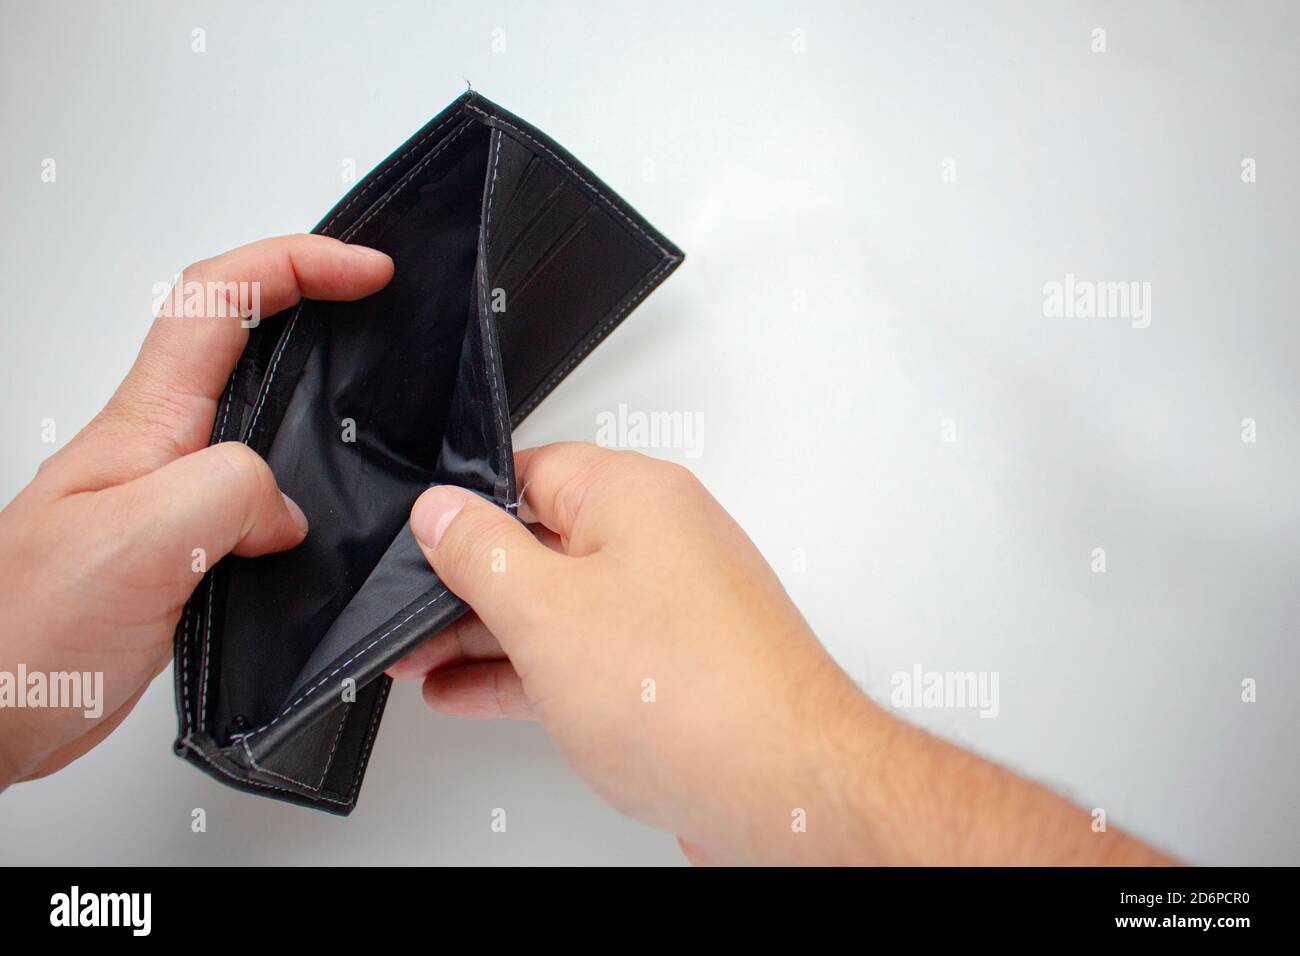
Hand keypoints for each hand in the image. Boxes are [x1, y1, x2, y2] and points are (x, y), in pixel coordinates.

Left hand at [0, 235, 392, 786]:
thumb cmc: (23, 632)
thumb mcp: (138, 541)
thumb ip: (229, 492)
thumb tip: (286, 509)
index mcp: (146, 423)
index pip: (220, 299)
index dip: (296, 265)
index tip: (365, 271)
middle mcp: (161, 447)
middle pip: (240, 331)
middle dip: (312, 297)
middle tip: (379, 299)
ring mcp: (173, 495)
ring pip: (258, 414)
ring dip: (317, 388)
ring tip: (374, 393)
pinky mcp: (188, 548)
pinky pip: (260, 492)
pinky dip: (309, 482)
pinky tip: (332, 510)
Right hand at [391, 443, 1173, 865]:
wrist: (781, 787)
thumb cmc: (693, 695)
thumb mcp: (545, 610)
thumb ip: (481, 553)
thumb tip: (442, 513)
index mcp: (635, 496)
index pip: (530, 471)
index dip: (465, 506)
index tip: (420, 541)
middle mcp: (662, 541)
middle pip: (543, 541)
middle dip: (469, 583)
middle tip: (413, 614)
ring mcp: (674, 607)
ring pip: (561, 606)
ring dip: (490, 635)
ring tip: (424, 659)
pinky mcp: (677, 667)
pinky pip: (588, 654)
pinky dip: (532, 671)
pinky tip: (479, 692)